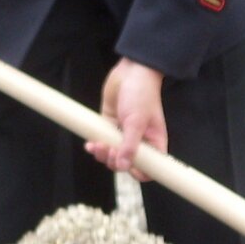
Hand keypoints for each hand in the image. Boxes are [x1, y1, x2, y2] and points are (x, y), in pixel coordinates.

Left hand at [93, 58, 166, 173]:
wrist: (131, 71)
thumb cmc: (141, 94)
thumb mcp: (136, 121)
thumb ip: (130, 145)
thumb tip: (123, 166)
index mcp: (154, 143)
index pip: (149, 167)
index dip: (139, 173)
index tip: (127, 168)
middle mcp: (139, 141)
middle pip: (126, 163)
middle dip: (114, 161)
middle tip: (108, 150)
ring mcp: (123, 133)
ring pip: (112, 154)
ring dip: (103, 154)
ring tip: (97, 146)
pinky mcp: (110, 125)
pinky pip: (103, 141)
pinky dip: (96, 145)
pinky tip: (90, 144)